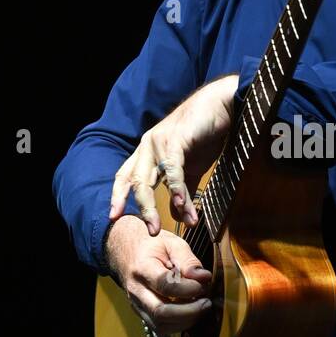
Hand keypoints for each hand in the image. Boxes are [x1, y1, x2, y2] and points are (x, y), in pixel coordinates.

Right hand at [104, 215, 213, 332]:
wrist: (126, 251)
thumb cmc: (151, 246)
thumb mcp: (172, 243)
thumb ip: (188, 260)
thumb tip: (204, 278)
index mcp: (143, 268)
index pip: (165, 285)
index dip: (188, 289)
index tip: (203, 284)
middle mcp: (136, 290)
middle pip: (161, 312)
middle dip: (189, 311)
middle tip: (206, 302)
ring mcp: (137, 304)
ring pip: (161, 325)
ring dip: (186, 320)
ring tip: (200, 306)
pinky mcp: (142, 313)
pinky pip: (160, 327)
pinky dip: (179, 324)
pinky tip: (190, 312)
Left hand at [108, 74, 239, 234]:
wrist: (221, 105)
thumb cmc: (205, 133)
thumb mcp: (192, 167)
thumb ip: (182, 190)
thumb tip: (177, 215)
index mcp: (147, 151)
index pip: (126, 176)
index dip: (118, 196)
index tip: (114, 217)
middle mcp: (148, 146)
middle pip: (135, 182)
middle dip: (140, 209)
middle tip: (149, 231)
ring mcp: (159, 141)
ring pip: (148, 179)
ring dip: (154, 207)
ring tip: (160, 226)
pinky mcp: (175, 140)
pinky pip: (172, 170)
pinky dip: (175, 189)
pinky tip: (180, 203)